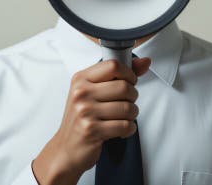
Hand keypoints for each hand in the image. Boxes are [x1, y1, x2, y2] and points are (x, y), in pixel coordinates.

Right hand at [31, 56, 151, 184]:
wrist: (66, 149)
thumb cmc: (82, 118)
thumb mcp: (93, 92)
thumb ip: (119, 75)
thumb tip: (145, 62)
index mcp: (80, 79)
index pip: (113, 65)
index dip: (129, 74)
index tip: (129, 83)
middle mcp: (81, 93)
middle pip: (124, 87)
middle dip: (133, 98)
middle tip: (126, 104)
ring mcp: (85, 111)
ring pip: (127, 107)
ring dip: (132, 116)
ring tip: (123, 118)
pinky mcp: (92, 130)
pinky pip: (125, 125)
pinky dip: (129, 129)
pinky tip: (121, 130)